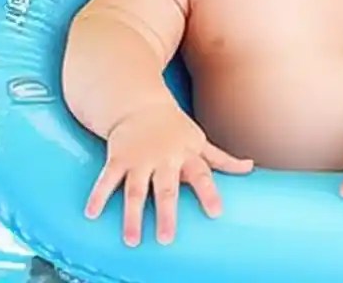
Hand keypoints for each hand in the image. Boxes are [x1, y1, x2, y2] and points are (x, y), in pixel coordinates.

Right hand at [84, 103, 253, 245]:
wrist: (138, 103)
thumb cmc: (174, 128)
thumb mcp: (199, 141)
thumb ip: (222, 159)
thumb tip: (250, 167)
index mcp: (187, 156)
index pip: (203, 175)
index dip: (209, 193)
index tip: (216, 213)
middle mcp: (163, 159)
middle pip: (166, 188)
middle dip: (166, 213)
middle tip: (166, 239)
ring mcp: (139, 159)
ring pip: (135, 189)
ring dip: (132, 215)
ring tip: (131, 240)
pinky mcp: (117, 158)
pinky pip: (107, 179)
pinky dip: (99, 195)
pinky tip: (92, 214)